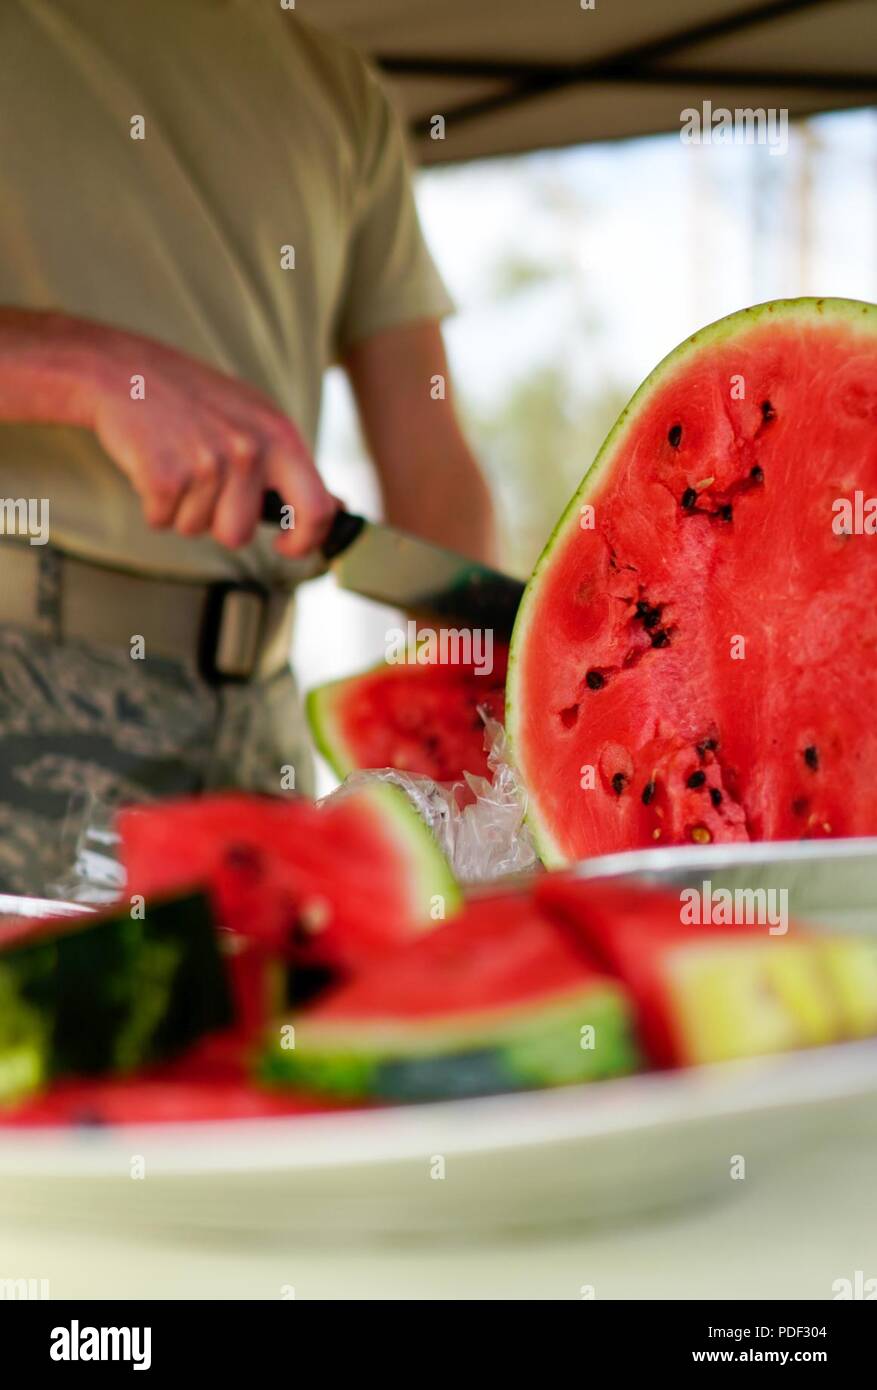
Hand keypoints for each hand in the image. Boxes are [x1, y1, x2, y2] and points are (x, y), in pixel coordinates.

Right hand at [87, 325, 336, 556]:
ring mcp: (206, 462)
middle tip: (203, 485)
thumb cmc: (195, 400)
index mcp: (280, 437)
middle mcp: (249, 449)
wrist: (125, 371)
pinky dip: (152, 504)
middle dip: (217, 523)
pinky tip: (153, 463)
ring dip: (182, 508)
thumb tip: (334, 510)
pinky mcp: (164, 475)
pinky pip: (162, 521)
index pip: (316, 510)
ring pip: (196, 529)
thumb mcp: (258, 418)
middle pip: (238, 534)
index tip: (286, 546)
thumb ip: (293, 466)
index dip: (304, 542)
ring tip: (177, 463)